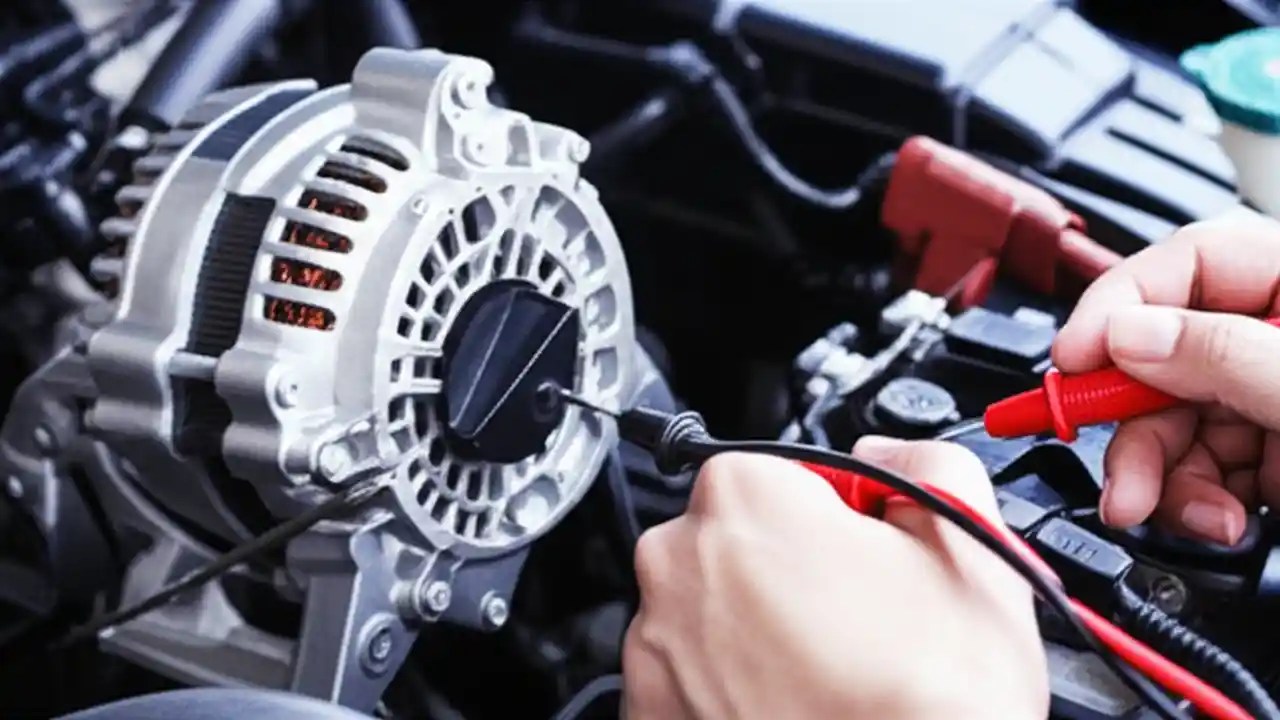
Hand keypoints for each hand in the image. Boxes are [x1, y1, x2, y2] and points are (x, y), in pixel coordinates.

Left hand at [622, 439, 1047, 719]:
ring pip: (713, 613)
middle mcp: (675, 566)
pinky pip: (690, 680)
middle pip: (739, 541)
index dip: (838, 514)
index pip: (784, 472)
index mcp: (742, 498)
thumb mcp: (970, 543)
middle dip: (791, 568)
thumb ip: (923, 461)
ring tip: (830, 678)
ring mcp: (652, 649)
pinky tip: (794, 708)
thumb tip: (884, 455)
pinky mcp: (646, 715)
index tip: (867, 553)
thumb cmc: (931, 698)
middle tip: (859, 623)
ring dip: (759, 632)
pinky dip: (730, 691)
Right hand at [1054, 213, 1279, 544]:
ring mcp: (1275, 397)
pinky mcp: (1277, 456)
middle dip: (1137, 428)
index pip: (1189, 263)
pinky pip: (1206, 470)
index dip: (1119, 306)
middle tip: (1120, 475)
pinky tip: (1226, 522)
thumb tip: (1128, 335)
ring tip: (1190, 516)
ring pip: (1176, 424)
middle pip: (1166, 360)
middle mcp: (1277, 335)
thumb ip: (1223, 354)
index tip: (1074, 357)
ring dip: (1165, 479)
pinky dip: (1200, 502)